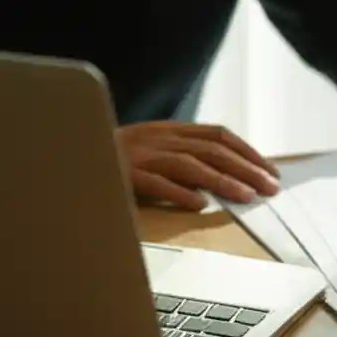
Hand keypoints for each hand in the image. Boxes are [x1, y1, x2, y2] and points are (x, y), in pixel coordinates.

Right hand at [116, 121, 279, 209]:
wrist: (66, 156)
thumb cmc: (113, 162)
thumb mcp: (151, 154)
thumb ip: (182, 161)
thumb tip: (220, 180)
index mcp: (168, 131)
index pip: (218, 136)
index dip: (247, 152)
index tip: (270, 171)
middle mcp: (158, 137)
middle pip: (213, 150)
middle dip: (246, 168)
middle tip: (270, 188)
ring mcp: (140, 154)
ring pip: (190, 165)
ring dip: (222, 181)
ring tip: (246, 196)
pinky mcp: (123, 173)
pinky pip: (155, 183)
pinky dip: (179, 193)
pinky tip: (199, 205)